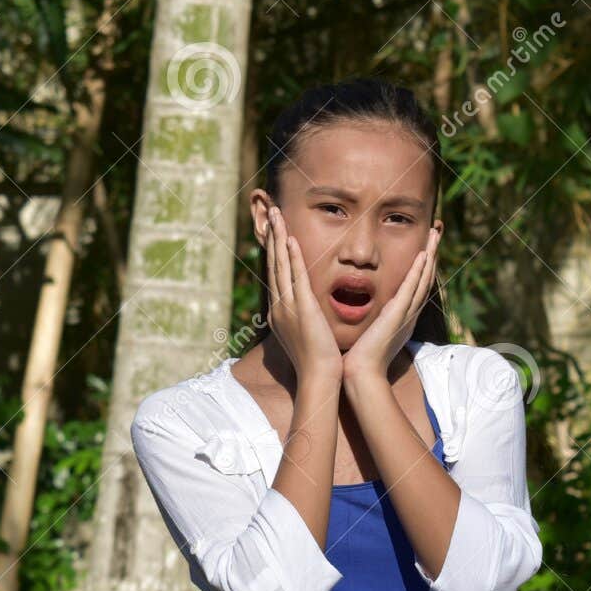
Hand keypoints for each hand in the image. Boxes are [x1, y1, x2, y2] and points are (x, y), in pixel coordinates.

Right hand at [265, 206, 341, 385]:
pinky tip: (289, 239)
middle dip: (272, 236)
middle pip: (273, 264)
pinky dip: (291, 258)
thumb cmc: (317, 361)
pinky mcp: (302, 309)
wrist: (318, 378)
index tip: (274, 230)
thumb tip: (307, 311)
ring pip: (280, 265)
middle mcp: (279, 306)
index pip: (276, 274)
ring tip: (276, 214)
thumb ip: (304, 318)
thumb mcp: (306, 335)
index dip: (274, 250)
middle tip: (271, 211)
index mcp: (280, 312)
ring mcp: (288, 307)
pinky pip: (295, 278)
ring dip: (278, 238)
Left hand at [340, 223, 440, 385]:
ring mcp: (406, 315)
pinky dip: (419, 272)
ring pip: (423, 280)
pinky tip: (423, 255)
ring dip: (430, 256)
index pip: (416, 287)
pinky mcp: (398, 316)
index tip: (425, 247)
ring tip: (435, 234)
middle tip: (436, 232)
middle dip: (431, 254)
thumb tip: (364, 315)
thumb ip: (372, 323)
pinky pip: (411, 289)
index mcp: (402, 319)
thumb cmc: (361, 359)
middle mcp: (409, 315)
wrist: (361, 375)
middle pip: (425, 279)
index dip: (423, 266)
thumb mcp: (370, 335)